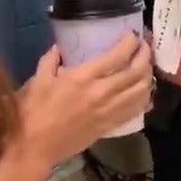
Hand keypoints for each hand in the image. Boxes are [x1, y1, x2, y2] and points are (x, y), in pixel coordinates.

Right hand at [13, 34, 152, 167]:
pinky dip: (145, 98)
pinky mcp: (111, 125)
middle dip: (145, 55)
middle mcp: (102, 92)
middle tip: (145, 46)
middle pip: (136, 71)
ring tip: (146, 66)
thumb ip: (50, 61)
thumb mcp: (37, 80)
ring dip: (148, 75)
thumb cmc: (32, 111)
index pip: (117, 56)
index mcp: (83, 77)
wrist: (35, 146)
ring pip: (141, 91)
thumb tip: (58, 48)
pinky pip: (136, 109)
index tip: (132, 35)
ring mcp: (109, 110)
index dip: (130, 43)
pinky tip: (144, 91)